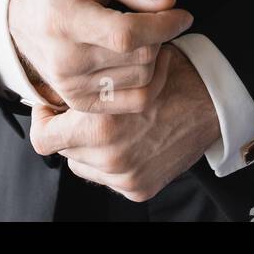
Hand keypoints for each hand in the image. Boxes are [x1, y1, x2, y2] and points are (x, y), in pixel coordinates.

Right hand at [8, 0, 193, 111]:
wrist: (17, 14)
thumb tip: (168, 3)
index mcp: (65, 21)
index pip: (127, 34)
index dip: (164, 25)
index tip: (183, 14)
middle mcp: (66, 61)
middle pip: (139, 59)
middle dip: (161, 37)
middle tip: (159, 19)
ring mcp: (71, 87)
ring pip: (141, 81)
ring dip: (156, 58)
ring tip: (148, 37)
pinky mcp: (79, 103)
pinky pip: (132, 102)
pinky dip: (149, 82)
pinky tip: (145, 61)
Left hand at [30, 42, 220, 201]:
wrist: (211, 101)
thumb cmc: (166, 73)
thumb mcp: (121, 65)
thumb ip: (86, 81)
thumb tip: (51, 83)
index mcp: (101, 123)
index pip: (43, 137)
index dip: (42, 119)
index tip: (49, 106)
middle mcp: (109, 155)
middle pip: (63, 149)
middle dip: (68, 128)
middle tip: (83, 110)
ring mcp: (124, 176)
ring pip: (82, 164)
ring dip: (88, 146)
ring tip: (110, 122)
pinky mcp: (139, 188)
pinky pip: (107, 177)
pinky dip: (112, 161)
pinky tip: (129, 138)